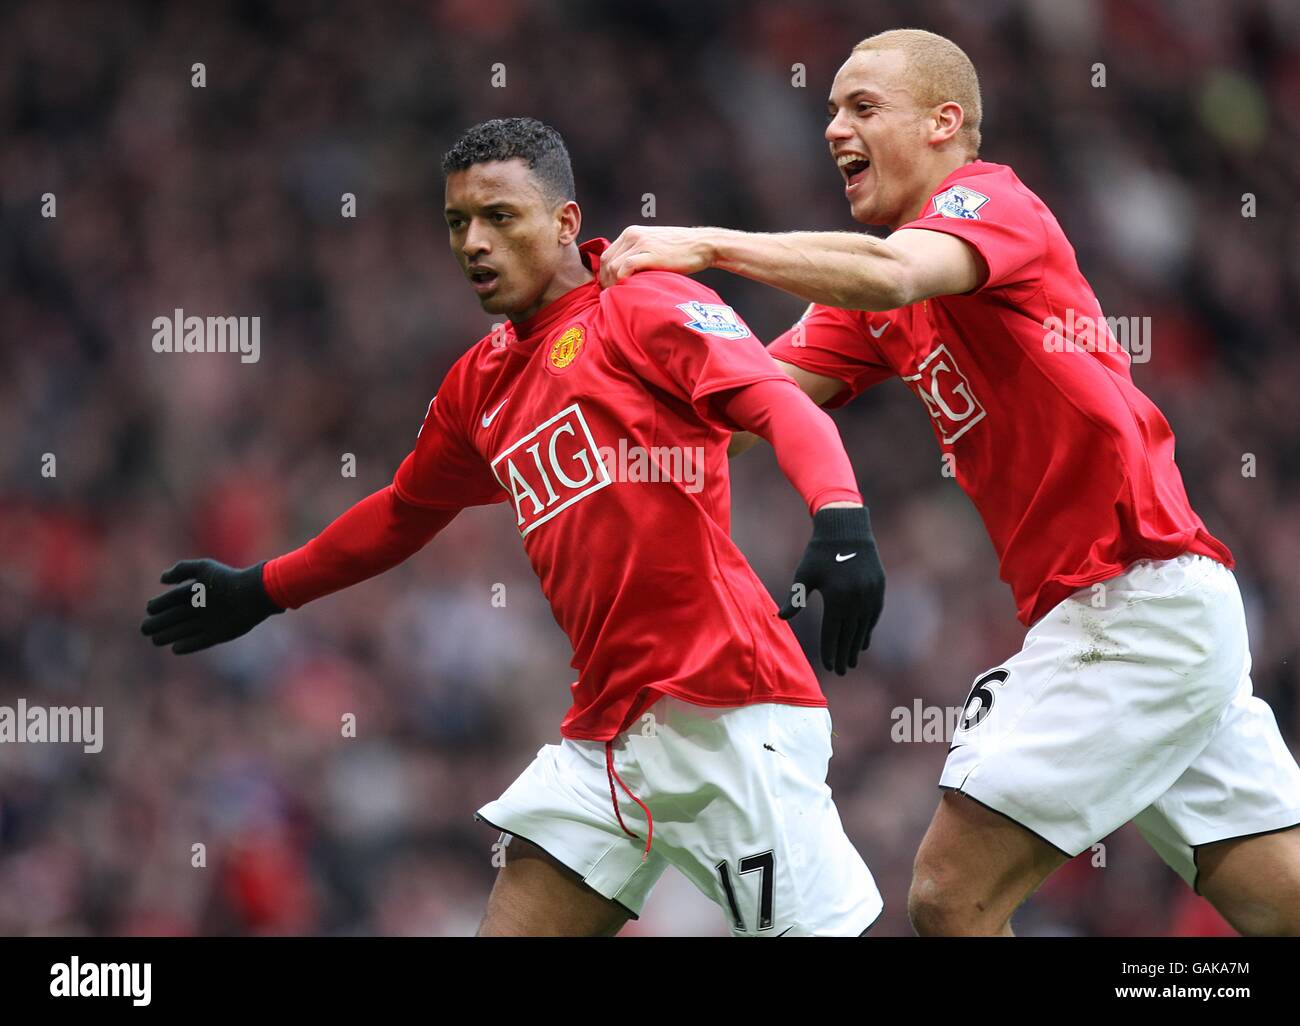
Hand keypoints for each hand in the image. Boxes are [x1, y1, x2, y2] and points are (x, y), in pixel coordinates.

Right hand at [141, 559, 282, 653]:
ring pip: (185, 630)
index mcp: (198, 591)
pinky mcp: (220, 634)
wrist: (253, 595)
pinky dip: (188, 645)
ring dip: (170, 635)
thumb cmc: (227, 580)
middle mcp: (203, 608)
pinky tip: (175, 648)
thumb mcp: (203, 568)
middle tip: (145, 628)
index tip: (149, 609)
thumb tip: (162, 579)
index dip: (160, 604)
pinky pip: (200, 642)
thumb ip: (181, 570)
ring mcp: (211, 622)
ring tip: (155, 639)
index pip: (174, 599)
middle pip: (176, 617)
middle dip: (160, 622)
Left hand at [599, 225, 717, 286]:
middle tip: (612, 296)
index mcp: (631, 233)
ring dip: (613, 284)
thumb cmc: (681, 251)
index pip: (606, 255)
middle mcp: (632, 235)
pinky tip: (628, 289)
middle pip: (606, 261)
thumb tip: (624, 275)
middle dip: (606, 281)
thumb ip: (637, 255)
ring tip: (619, 296)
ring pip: (613, 265)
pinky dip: (622, 280)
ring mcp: (641, 243)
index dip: (604, 275)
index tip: (609, 289)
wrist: (702, 244)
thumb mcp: (653, 247)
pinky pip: (626, 267)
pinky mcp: (650, 253)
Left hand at [779, 506, 884, 674]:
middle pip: (850, 635)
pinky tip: (863, 641)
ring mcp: (870, 594)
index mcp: (836, 597)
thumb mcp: (804, 575)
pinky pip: (873, 616)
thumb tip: (780, 618)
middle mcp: (856, 599)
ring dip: (857, 646)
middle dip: (845, 655)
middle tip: (842, 671)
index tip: (830, 667)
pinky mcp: (879, 588)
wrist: (847, 529)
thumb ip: (795, 599)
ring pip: (863, 628)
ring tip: (852, 661)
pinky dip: (867, 630)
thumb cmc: (819, 552)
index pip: (833, 633)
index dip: (831, 652)